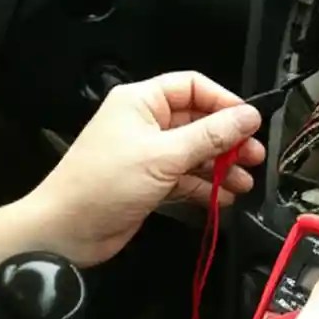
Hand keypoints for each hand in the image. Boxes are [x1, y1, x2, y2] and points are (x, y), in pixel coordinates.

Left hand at [26, 71, 264, 265]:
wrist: (65, 231)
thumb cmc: (101, 185)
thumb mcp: (164, 156)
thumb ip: (211, 136)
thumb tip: (247, 117)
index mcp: (141, 102)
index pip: (192, 87)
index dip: (223, 102)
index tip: (249, 121)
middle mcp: (144, 123)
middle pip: (198, 121)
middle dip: (228, 139)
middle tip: (253, 155)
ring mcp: (147, 153)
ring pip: (195, 151)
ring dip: (220, 166)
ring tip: (243, 180)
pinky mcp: (148, 181)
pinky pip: (185, 176)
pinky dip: (205, 186)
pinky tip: (224, 197)